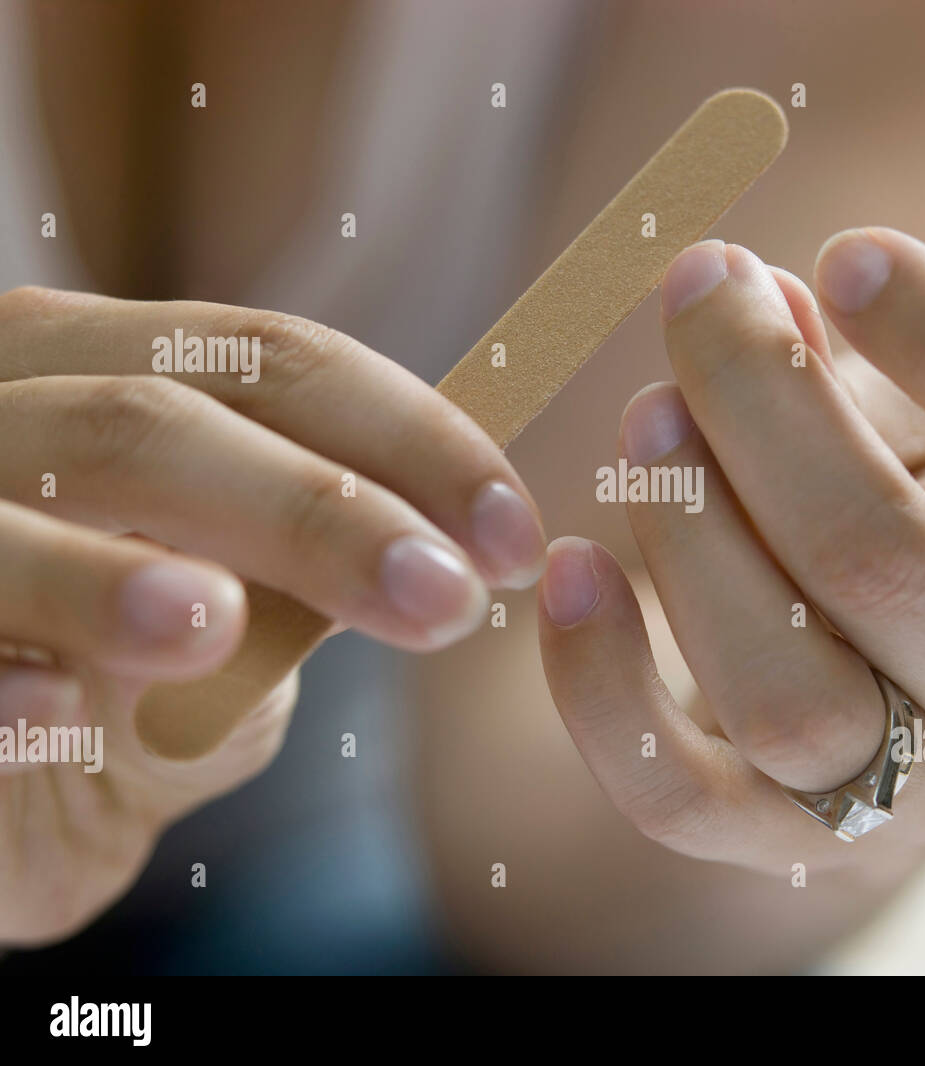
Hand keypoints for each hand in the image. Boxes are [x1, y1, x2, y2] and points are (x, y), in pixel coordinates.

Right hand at [0, 286, 546, 942]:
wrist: (13, 799)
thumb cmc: (136, 686)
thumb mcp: (242, 600)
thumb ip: (320, 553)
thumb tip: (470, 531)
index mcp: (103, 370)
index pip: (271, 361)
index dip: (410, 437)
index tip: (514, 535)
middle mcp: (4, 414)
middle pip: (155, 421)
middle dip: (317, 511)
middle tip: (444, 602)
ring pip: (10, 525)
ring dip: (117, 578)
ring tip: (216, 627)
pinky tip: (52, 709)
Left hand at [537, 231, 924, 875]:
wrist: (906, 696)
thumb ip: (861, 362)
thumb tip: (745, 292)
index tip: (845, 253)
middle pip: (879, 559)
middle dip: (759, 401)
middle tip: (696, 292)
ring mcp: (913, 790)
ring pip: (785, 694)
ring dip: (686, 534)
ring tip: (643, 420)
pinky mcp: (790, 844)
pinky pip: (679, 797)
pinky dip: (599, 685)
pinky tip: (569, 567)